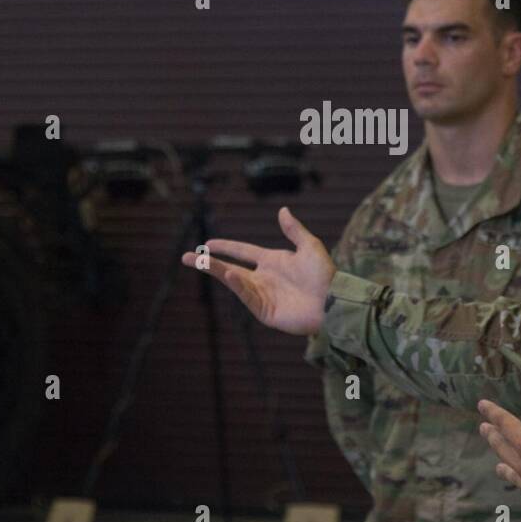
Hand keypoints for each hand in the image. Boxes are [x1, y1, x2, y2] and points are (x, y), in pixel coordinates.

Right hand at [181, 206, 334, 336]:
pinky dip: (237, 285)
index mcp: (272, 261)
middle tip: (186, 257)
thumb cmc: (325, 274)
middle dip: (208, 263)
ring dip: (216, 271)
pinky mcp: (265, 311)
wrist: (334, 300)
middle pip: (230, 268)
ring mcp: (263, 295)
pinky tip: (228, 274)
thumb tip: (283, 210)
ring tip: (197, 262)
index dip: (226, 247)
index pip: (243, 252)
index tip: (208, 243)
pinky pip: (247, 296)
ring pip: (233, 281)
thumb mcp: (309, 246)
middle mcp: (264, 277)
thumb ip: (294, 230)